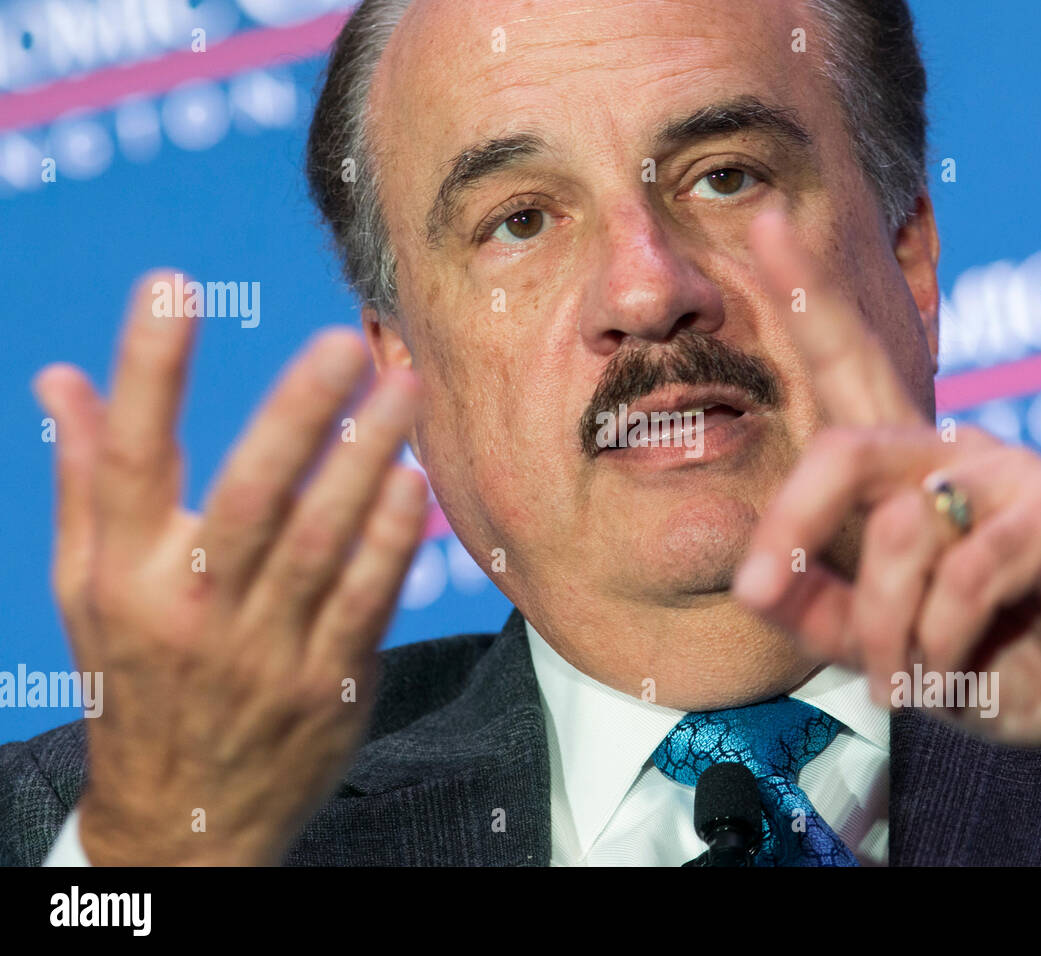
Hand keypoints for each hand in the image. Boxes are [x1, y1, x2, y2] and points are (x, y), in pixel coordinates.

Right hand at [34, 272, 428, 863]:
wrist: (185, 820)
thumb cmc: (136, 680)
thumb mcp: (88, 591)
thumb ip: (87, 481)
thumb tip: (61, 378)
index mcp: (124, 578)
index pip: (129, 461)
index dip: (146, 372)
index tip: (170, 287)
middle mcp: (192, 611)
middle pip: (250, 496)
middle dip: (298, 413)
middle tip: (345, 342)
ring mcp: (263, 653)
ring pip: (322, 543)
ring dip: (366, 461)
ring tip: (401, 390)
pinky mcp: (327, 684)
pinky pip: (367, 601)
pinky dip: (391, 541)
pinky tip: (414, 484)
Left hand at [732, 211, 1040, 803]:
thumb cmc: (1009, 655)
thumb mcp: (897, 646)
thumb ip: (828, 611)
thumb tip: (754, 582)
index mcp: (912, 471)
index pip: (851, 369)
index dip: (808, 298)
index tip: (762, 221)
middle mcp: (955, 451)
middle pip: (841, 447)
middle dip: (790, 528)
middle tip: (761, 593)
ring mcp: (1010, 472)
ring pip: (893, 528)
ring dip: (883, 625)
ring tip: (906, 677)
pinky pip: (962, 570)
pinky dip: (942, 639)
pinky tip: (958, 669)